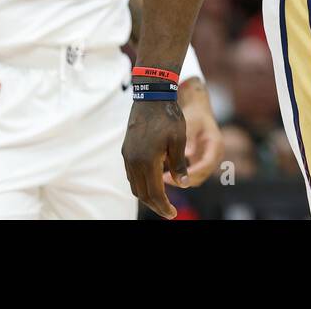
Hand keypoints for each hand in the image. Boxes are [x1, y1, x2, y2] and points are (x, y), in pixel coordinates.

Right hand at [122, 99, 187, 217]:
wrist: (151, 96)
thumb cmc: (169, 117)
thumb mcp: (179, 141)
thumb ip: (179, 164)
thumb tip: (184, 184)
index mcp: (148, 161)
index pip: (154, 193)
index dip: (164, 206)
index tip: (172, 214)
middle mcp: (134, 161)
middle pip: (142, 193)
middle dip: (155, 205)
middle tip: (168, 212)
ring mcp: (128, 156)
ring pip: (135, 185)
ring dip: (147, 195)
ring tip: (161, 200)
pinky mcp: (126, 150)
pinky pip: (132, 174)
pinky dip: (141, 183)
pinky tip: (152, 182)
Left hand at [171, 80, 221, 186]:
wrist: (198, 111)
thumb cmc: (194, 115)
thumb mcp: (191, 123)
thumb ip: (189, 137)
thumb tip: (187, 154)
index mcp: (216, 145)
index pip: (206, 165)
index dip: (191, 173)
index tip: (174, 175)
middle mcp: (215, 155)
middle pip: (201, 175)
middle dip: (183, 179)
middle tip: (164, 179)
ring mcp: (209, 160)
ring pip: (196, 178)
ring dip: (181, 180)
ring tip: (163, 177)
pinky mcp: (201, 162)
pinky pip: (192, 175)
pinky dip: (181, 176)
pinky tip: (166, 173)